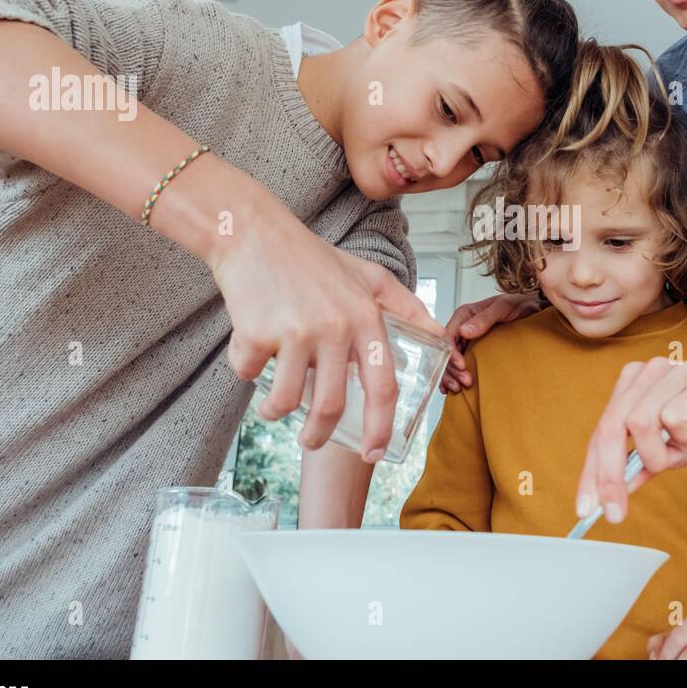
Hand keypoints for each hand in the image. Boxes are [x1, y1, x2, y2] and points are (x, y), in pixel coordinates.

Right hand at [209, 196, 441, 457]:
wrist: (254, 234)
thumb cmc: (313, 259)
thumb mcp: (368, 276)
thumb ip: (406, 305)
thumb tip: (441, 335)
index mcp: (365, 319)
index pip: (383, 385)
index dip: (381, 427)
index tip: (375, 453)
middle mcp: (335, 328)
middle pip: (331, 406)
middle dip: (319, 435)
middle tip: (311, 442)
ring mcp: (295, 332)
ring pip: (287, 400)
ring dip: (275, 411)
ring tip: (272, 407)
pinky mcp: (257, 332)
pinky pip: (249, 373)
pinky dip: (245, 369)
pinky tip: (249, 352)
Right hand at [439, 292, 542, 392]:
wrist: (533, 309)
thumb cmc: (519, 304)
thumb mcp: (503, 308)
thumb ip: (484, 319)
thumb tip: (464, 331)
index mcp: (463, 315)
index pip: (448, 337)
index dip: (451, 353)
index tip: (462, 366)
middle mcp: (461, 328)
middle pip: (445, 352)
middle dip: (451, 369)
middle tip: (465, 381)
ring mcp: (465, 341)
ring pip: (449, 361)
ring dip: (450, 376)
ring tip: (458, 388)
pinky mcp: (472, 350)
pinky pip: (457, 365)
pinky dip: (453, 377)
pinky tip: (454, 388)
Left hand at [576, 357, 686, 523]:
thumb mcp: (666, 454)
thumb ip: (637, 467)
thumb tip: (607, 495)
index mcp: (631, 384)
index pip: (600, 431)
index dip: (591, 472)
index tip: (586, 509)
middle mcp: (647, 371)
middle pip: (611, 426)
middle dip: (609, 475)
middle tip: (615, 512)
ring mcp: (673, 371)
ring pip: (639, 423)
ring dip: (657, 453)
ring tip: (679, 448)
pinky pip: (674, 418)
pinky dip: (684, 437)